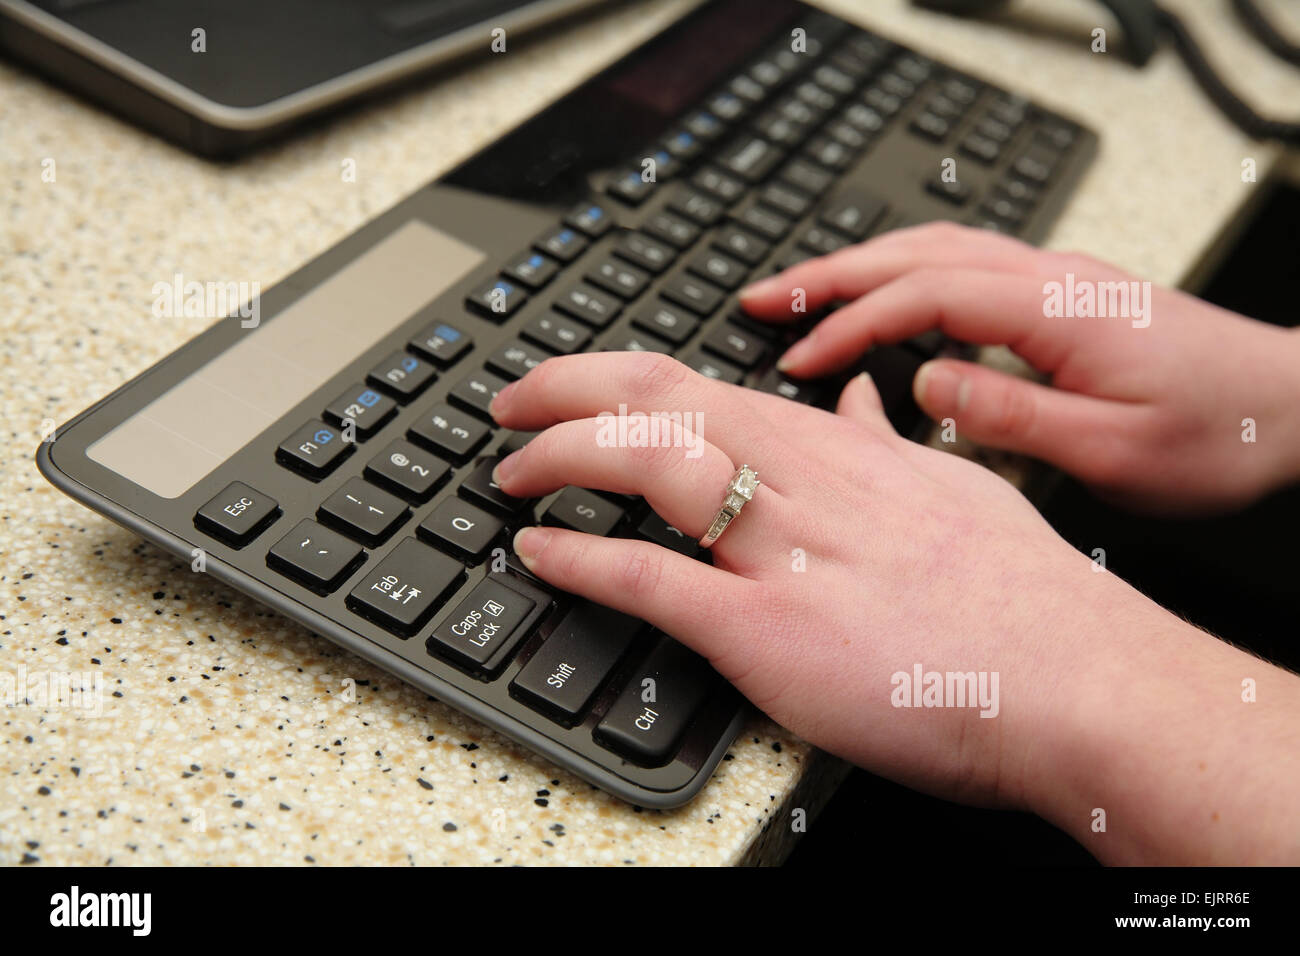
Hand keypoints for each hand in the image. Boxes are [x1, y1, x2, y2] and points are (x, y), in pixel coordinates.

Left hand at [488, 351, 1135, 809]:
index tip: (574, 379)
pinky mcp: (774, 632)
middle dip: (566, 389)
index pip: (704, 382)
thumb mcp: (954, 488)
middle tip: (508, 401)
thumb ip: (890, 442)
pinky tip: (537, 550)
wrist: (1079, 679)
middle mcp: (806, 483)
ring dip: (561, 457)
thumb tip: (857, 401)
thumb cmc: (1026, 596)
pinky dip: (583, 558)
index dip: (618, 374)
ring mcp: (787, 554)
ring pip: (650, 464)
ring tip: (509, 470)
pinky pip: (656, 580)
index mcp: (842, 449)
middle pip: (661, 400)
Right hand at [738, 222, 1299, 513]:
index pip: (923, 296)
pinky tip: (881, 304)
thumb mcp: (1115, 450)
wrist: (1291, 406)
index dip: (848, 325)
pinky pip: (963, 267)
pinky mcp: (1063, 296)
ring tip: (798, 296)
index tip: (794, 359)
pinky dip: (903, 277)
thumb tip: (925, 382)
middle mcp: (1051, 278)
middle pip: (916, 252)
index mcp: (1056, 308)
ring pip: (937, 249)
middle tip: (759, 298)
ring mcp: (1057, 280)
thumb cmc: (1216, 434)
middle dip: (829, 274)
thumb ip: (1014, 414)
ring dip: (861, 268)